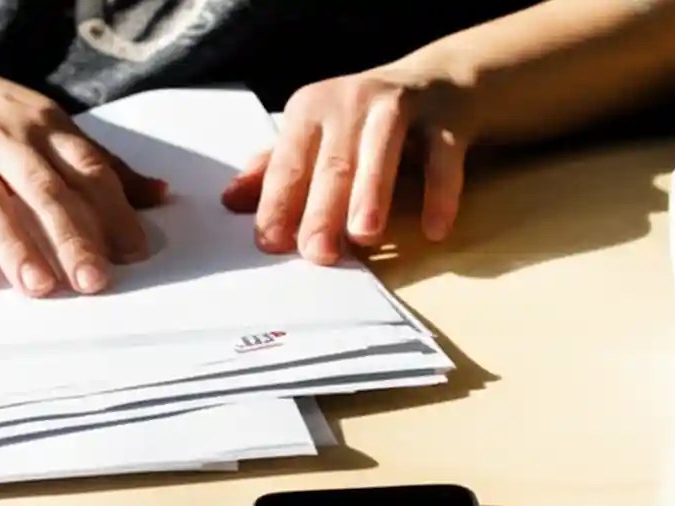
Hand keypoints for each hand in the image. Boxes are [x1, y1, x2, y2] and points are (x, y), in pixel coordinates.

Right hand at [0, 53, 166, 295]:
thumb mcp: (46, 123)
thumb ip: (99, 162)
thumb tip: (159, 195)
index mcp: (42, 126)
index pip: (86, 170)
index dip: (112, 211)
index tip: (133, 251)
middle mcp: (1, 138)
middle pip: (43, 190)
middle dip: (72, 236)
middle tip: (94, 280)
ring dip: (15, 245)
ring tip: (39, 286)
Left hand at [221, 70, 471, 264]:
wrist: (439, 83)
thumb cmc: (363, 123)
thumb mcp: (317, 138)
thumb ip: (278, 169)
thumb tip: (229, 202)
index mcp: (310, 111)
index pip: (288, 163)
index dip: (278, 202)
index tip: (271, 242)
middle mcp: (351, 102)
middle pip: (333, 163)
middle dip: (322, 209)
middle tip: (316, 253)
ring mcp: (400, 107)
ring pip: (382, 151)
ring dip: (372, 193)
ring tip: (364, 235)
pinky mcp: (446, 119)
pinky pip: (442, 157)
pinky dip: (439, 193)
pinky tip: (433, 229)